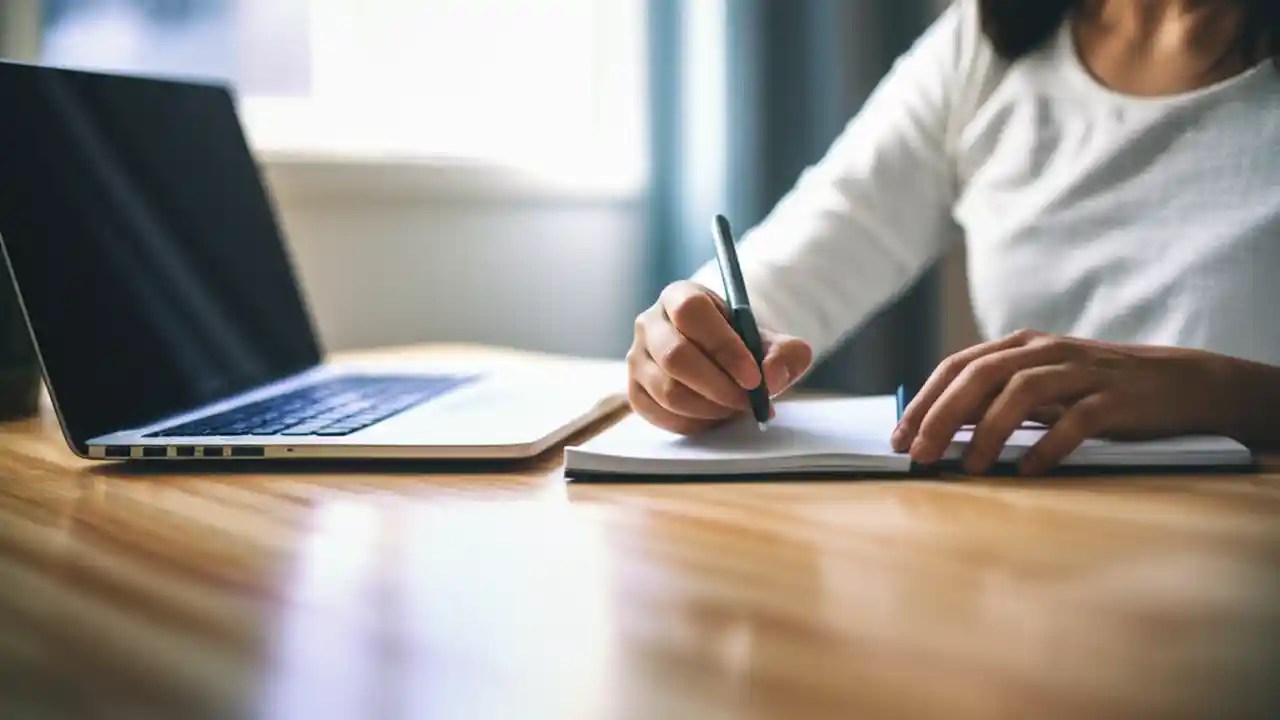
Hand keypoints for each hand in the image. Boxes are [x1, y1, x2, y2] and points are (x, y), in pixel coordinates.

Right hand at [627, 281, 812, 433]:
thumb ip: (785, 354)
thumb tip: (772, 377)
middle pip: (675, 356)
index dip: (723, 347)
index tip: (754, 377)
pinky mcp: (635, 391)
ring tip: (736, 408)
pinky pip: (661, 415)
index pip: (692, 312)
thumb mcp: (772, 343)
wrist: (718, 363)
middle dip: (719, 387)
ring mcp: (637, 358)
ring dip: (710, 408)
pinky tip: (716, 416)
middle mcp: (650, 323)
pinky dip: (695, 423)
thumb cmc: (742, 347)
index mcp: (680, 296)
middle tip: (749, 402)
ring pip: (668, 391)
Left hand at [890, 329, 1233, 474]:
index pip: (957, 367)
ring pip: (1022, 391)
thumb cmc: (1097, 390)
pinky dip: (1047, 445)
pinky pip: (1075, 420)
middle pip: (980, 375)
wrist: (1181, 383)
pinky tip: (1027, 470)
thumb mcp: (1041, 387)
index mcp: (1020, 346)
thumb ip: (994, 400)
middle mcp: (1045, 351)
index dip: (924, 401)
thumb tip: (940, 428)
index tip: (899, 438)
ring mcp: (1081, 371)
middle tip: (920, 454)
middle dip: (943, 415)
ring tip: (967, 467)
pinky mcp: (1115, 398)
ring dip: (988, 431)